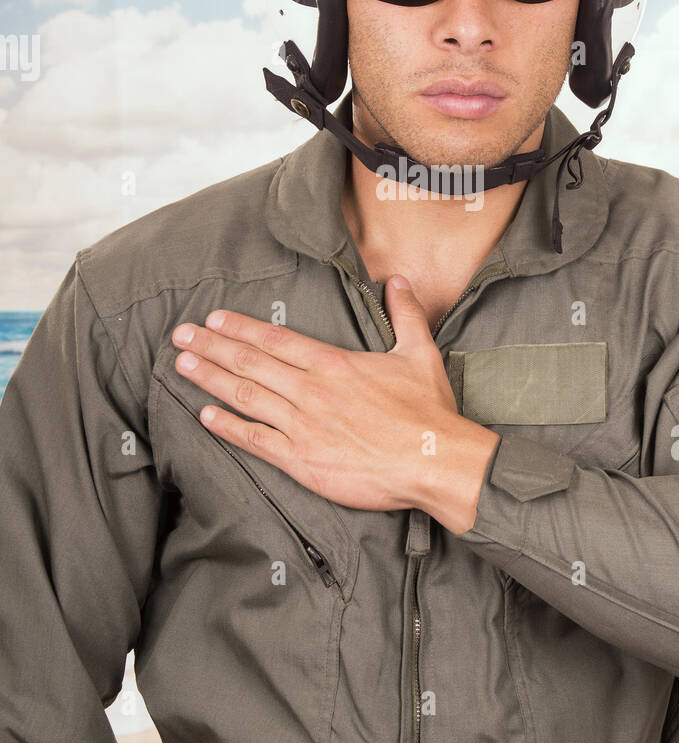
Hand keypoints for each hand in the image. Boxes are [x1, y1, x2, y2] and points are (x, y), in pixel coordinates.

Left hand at [171, 275, 497, 529]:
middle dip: (212, 347)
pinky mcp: (302, 461)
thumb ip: (405, 314)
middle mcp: (311, 391)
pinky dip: (228, 426)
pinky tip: (205, 415)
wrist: (434, 461)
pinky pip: (256, 440)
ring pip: (247, 396)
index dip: (240, 329)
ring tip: (182, 365)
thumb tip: (397, 281)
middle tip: (179, 335)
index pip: (276, 340)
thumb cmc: (428, 412)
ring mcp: (303, 426)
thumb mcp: (420, 352)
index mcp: (334, 364)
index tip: (213, 319)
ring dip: (211, 379)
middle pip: (251, 363)